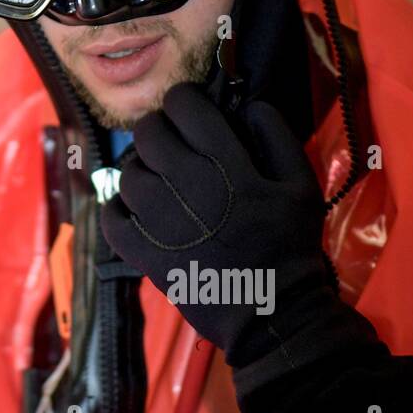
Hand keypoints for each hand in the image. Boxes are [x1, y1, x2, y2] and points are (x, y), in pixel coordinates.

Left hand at [101, 83, 412, 412]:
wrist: (272, 311)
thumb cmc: (289, 246)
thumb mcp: (302, 185)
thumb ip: (277, 136)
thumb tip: (247, 103)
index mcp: (224, 163)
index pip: (183, 105)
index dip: (184, 101)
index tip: (191, 113)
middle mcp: (185, 184)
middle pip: (147, 131)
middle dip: (159, 130)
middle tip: (173, 146)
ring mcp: (158, 219)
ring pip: (128, 172)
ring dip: (141, 170)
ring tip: (160, 184)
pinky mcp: (141, 252)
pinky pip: (110, 216)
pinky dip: (117, 209)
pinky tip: (135, 211)